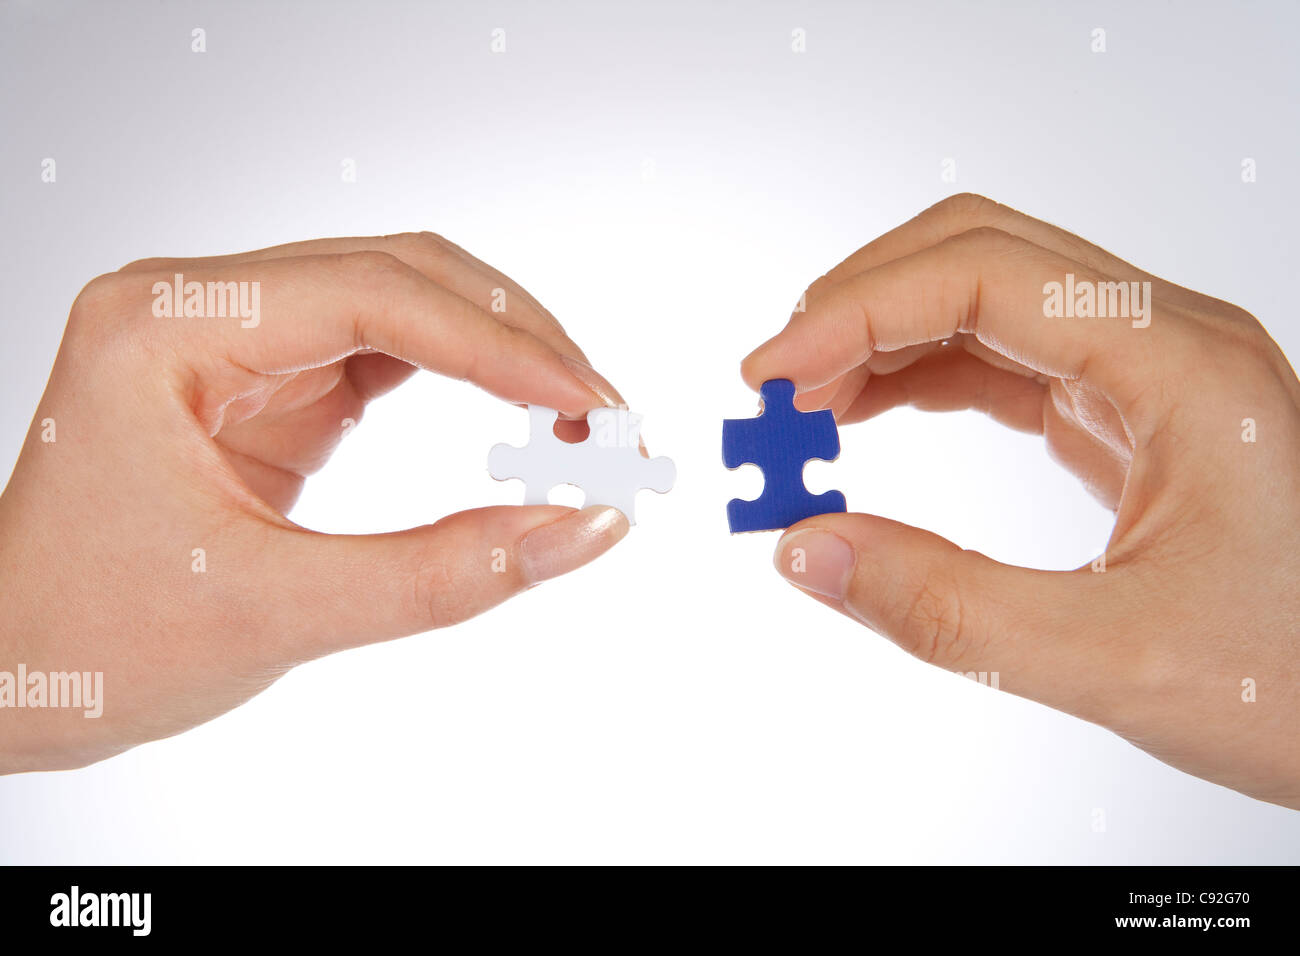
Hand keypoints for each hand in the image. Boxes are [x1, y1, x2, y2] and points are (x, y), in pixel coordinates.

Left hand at [0, 233, 629, 771]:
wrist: (6, 670)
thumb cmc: (91, 639)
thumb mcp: (274, 613)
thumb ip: (440, 575)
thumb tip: (583, 530)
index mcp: (165, 328)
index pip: (370, 294)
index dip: (500, 347)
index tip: (591, 406)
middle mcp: (198, 307)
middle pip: (399, 274)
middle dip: (517, 343)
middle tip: (607, 422)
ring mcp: (234, 337)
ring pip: (404, 300)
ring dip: (500, 352)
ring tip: (577, 421)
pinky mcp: (267, 379)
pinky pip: (386, 349)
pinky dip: (463, 379)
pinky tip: (514, 416)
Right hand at [744, 194, 1299, 808]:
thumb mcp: (1116, 661)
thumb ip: (946, 608)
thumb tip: (807, 550)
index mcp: (1181, 369)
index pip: (980, 274)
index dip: (856, 311)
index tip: (770, 376)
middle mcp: (1165, 343)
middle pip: (977, 252)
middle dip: (860, 305)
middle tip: (777, 389)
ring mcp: (1147, 372)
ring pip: (985, 298)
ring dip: (882, 337)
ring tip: (805, 409)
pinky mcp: (1127, 414)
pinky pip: (1004, 359)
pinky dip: (921, 374)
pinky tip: (868, 413)